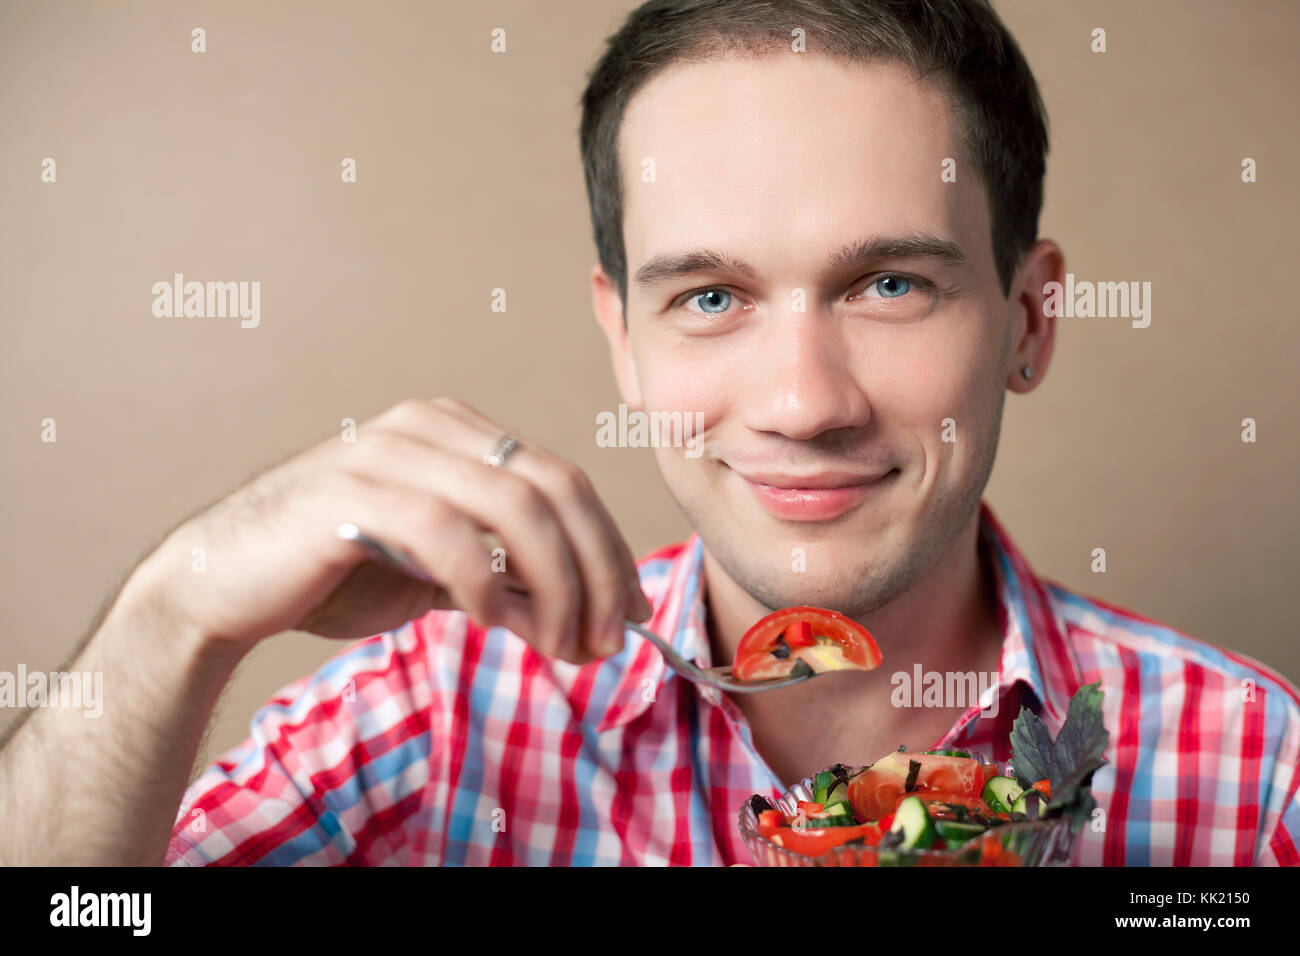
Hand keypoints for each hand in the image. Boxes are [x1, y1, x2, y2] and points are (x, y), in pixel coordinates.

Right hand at [126, 397, 652, 662]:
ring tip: (561, 644)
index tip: (629, 610)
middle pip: (555, 487)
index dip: (608, 546)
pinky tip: (486, 620)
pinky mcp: (354, 490)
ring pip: (517, 508)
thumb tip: (584, 619)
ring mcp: (392, 451)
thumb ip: (506, 580)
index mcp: (458, 431)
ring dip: (556, 586)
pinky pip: (451, 534)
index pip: (563, 479)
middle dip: (597, 569)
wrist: (221, 582)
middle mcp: (432, 426)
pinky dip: (485, 583)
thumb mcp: (440, 574)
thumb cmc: (333, 573)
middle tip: (604, 637)